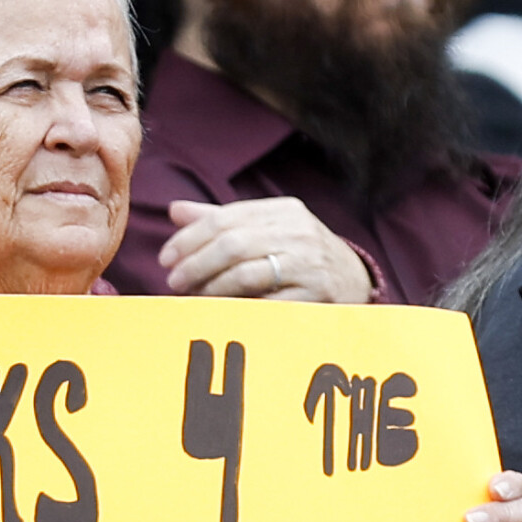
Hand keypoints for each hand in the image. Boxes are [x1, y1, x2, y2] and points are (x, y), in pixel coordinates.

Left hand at [156, 198, 372, 302]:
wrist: (354, 279)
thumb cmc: (299, 253)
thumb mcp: (266, 229)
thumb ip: (221, 220)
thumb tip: (176, 211)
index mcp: (282, 210)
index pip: (224, 218)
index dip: (189, 238)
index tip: (167, 258)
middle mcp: (298, 232)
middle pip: (232, 244)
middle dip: (195, 263)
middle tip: (174, 281)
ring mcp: (308, 264)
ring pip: (245, 273)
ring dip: (211, 288)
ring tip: (192, 296)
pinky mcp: (314, 295)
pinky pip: (265, 303)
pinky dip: (237, 307)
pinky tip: (219, 311)